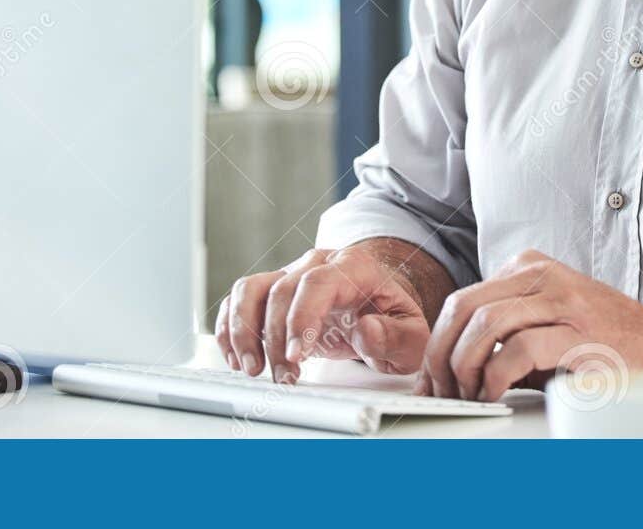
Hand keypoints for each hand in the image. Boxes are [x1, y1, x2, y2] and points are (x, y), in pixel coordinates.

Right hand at [214, 245, 431, 383]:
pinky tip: (237, 358)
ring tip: (252, 368)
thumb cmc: (394, 318)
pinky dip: (231, 327)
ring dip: (243, 331)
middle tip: (285, 378)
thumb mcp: (411, 334)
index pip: (319, 282)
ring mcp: (292, 273)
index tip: (297, 355)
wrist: (382, 305)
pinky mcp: (274, 289)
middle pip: (282, 291)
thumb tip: (366, 330)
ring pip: (251, 289)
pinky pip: (240, 299)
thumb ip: (394, 335)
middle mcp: (317, 264)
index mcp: (354, 266)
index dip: (302, 318)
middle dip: (276, 340)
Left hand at [418, 249, 642, 400]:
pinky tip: (495, 394)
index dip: (438, 343)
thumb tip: (448, 370)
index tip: (432, 379)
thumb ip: (500, 334)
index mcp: (528, 268)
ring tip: (468, 395)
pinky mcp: (579, 332)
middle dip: (442, 355)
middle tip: (441, 391)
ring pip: (484, 323)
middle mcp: (542, 276)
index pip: (461, 299)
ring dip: (464, 367)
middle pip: (464, 306)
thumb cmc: (604, 345)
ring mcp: (563, 300)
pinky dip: (494, 376)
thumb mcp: (544, 326)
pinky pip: (518, 348)